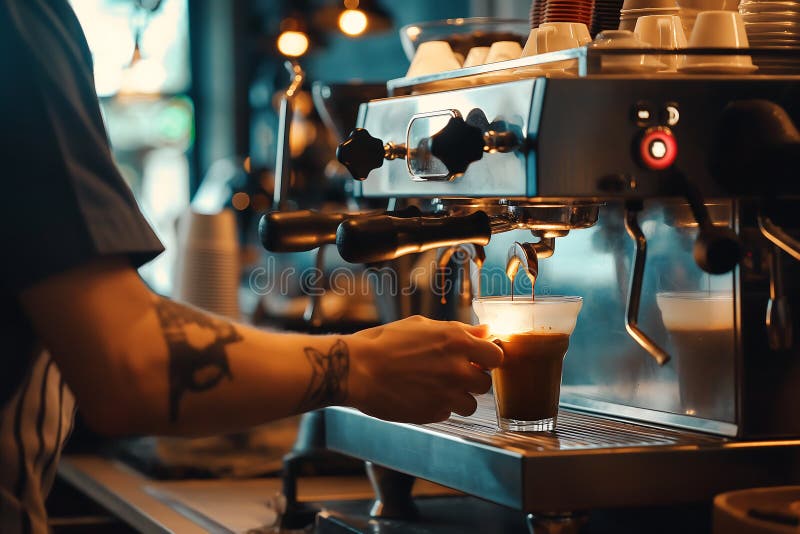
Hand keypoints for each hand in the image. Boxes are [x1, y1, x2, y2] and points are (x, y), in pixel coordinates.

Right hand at [345, 315, 502, 423]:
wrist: (357, 369)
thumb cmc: (385, 342)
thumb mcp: (422, 325)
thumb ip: (458, 330)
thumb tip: (484, 332)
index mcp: (457, 342)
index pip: (497, 356)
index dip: (489, 359)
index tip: (478, 360)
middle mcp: (457, 369)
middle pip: (486, 384)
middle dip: (473, 380)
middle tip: (453, 374)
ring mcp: (446, 394)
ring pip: (470, 405)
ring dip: (459, 398)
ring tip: (436, 388)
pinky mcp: (432, 413)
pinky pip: (447, 413)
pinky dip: (439, 407)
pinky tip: (420, 395)